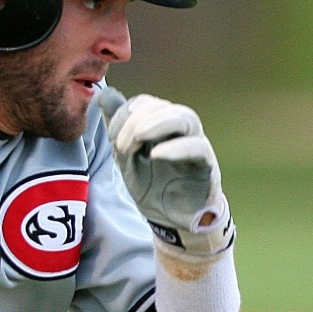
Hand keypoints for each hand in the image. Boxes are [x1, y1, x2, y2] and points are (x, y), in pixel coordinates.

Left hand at [98, 87, 233, 260]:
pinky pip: (197, 148)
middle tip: (121, 145)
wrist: (170, 218)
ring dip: (155, 125)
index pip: (146, 103)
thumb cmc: (152, 182)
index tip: (111, 136)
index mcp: (161, 124)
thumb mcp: (125, 153)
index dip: (125, 113)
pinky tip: (156, 155)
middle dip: (136, 122)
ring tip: (136, 140)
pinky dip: (176, 148)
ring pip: (185, 118)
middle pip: (164, 107)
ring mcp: (195, 144)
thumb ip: (116, 125)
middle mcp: (181, 130)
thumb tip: (105, 93)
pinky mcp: (206, 165)